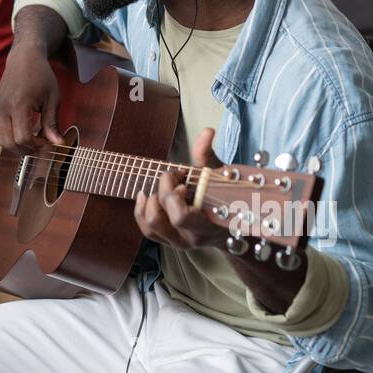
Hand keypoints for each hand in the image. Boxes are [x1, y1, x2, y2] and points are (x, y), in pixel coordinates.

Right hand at [0, 43, 64, 152]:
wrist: (23, 58)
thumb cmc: (41, 76)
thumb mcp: (52, 98)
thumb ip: (52, 123)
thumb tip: (58, 143)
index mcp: (19, 104)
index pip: (23, 138)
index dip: (36, 145)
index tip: (47, 141)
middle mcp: (3, 108)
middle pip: (9, 143)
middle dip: (26, 150)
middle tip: (40, 145)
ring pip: (2, 140)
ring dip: (18, 146)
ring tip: (34, 139)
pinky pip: (0, 131)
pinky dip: (12, 137)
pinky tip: (25, 131)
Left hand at [134, 128, 225, 250]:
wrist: (231, 227)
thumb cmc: (226, 199)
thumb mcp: (220, 177)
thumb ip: (208, 155)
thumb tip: (207, 131)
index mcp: (205, 225)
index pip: (180, 216)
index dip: (173, 194)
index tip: (182, 178)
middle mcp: (189, 238)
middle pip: (160, 217)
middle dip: (162, 191)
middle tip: (175, 179)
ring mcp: (177, 241)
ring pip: (150, 226)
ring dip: (150, 202)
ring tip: (161, 188)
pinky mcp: (168, 240)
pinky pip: (147, 230)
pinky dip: (141, 210)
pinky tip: (145, 195)